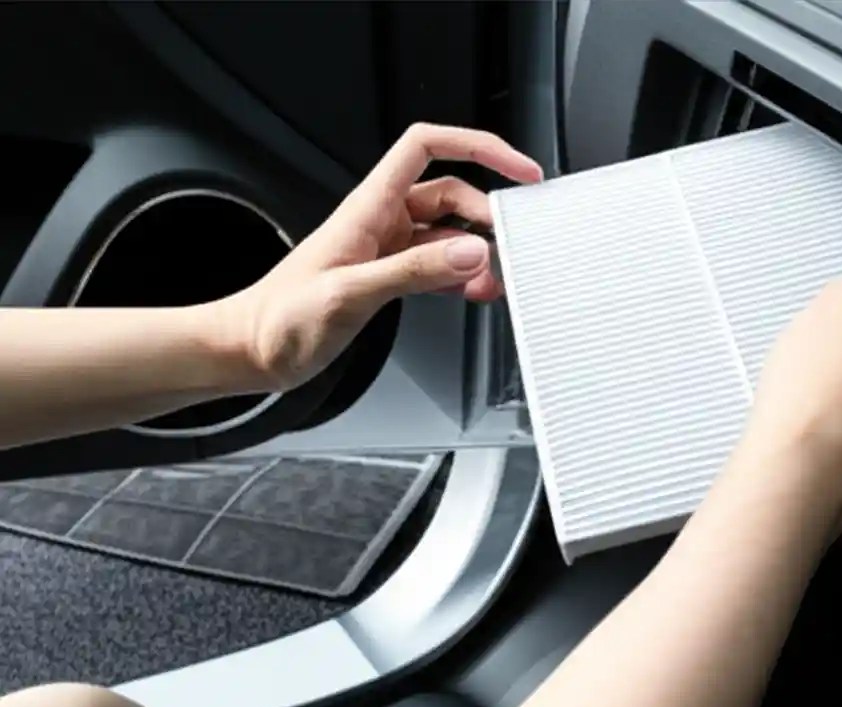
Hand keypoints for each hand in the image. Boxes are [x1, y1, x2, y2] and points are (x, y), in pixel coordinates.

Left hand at [216, 123, 542, 391]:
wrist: (251, 351)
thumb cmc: (280, 319)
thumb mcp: (350, 293)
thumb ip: (414, 271)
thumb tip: (472, 253)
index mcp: (368, 208)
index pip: (427, 147)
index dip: (476, 146)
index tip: (516, 168)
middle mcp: (381, 220)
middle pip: (450, 193)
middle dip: (486, 214)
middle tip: (512, 244)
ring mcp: (386, 247)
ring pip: (448, 232)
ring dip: (477, 250)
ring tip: (495, 277)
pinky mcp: (387, 275)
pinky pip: (437, 264)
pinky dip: (461, 275)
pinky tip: (472, 292)